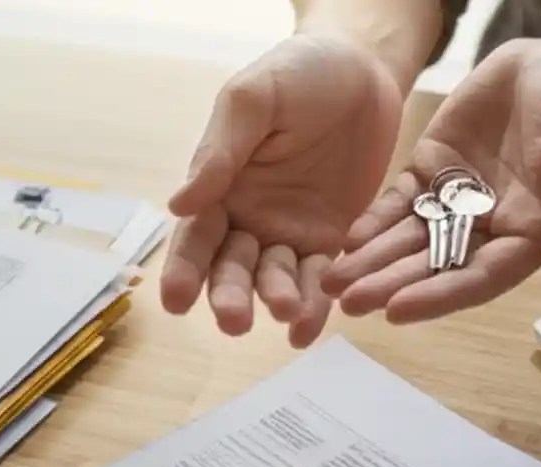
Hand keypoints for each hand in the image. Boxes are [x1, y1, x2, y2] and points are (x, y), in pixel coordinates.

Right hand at [160, 34, 402, 346]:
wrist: (363, 68)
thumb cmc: (297, 74)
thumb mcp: (253, 99)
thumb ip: (220, 150)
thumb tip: (178, 204)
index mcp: (219, 187)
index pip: (195, 238)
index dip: (184, 271)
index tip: (177, 302)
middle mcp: (250, 219)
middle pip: (234, 268)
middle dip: (231, 296)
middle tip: (236, 321)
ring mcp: (292, 233)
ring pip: (278, 279)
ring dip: (278, 300)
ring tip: (286, 311)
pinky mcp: (335, 238)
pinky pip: (323, 276)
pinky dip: (317, 303)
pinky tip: (310, 325)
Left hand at [322, 38, 540, 323]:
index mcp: (530, 237)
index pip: (479, 277)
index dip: (439, 295)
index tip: (397, 311)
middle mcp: (488, 229)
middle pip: (434, 266)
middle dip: (390, 284)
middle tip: (346, 303)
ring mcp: (457, 201)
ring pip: (408, 239)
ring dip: (372, 262)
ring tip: (330, 281)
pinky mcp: (433, 171)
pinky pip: (398, 202)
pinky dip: (373, 221)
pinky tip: (347, 240)